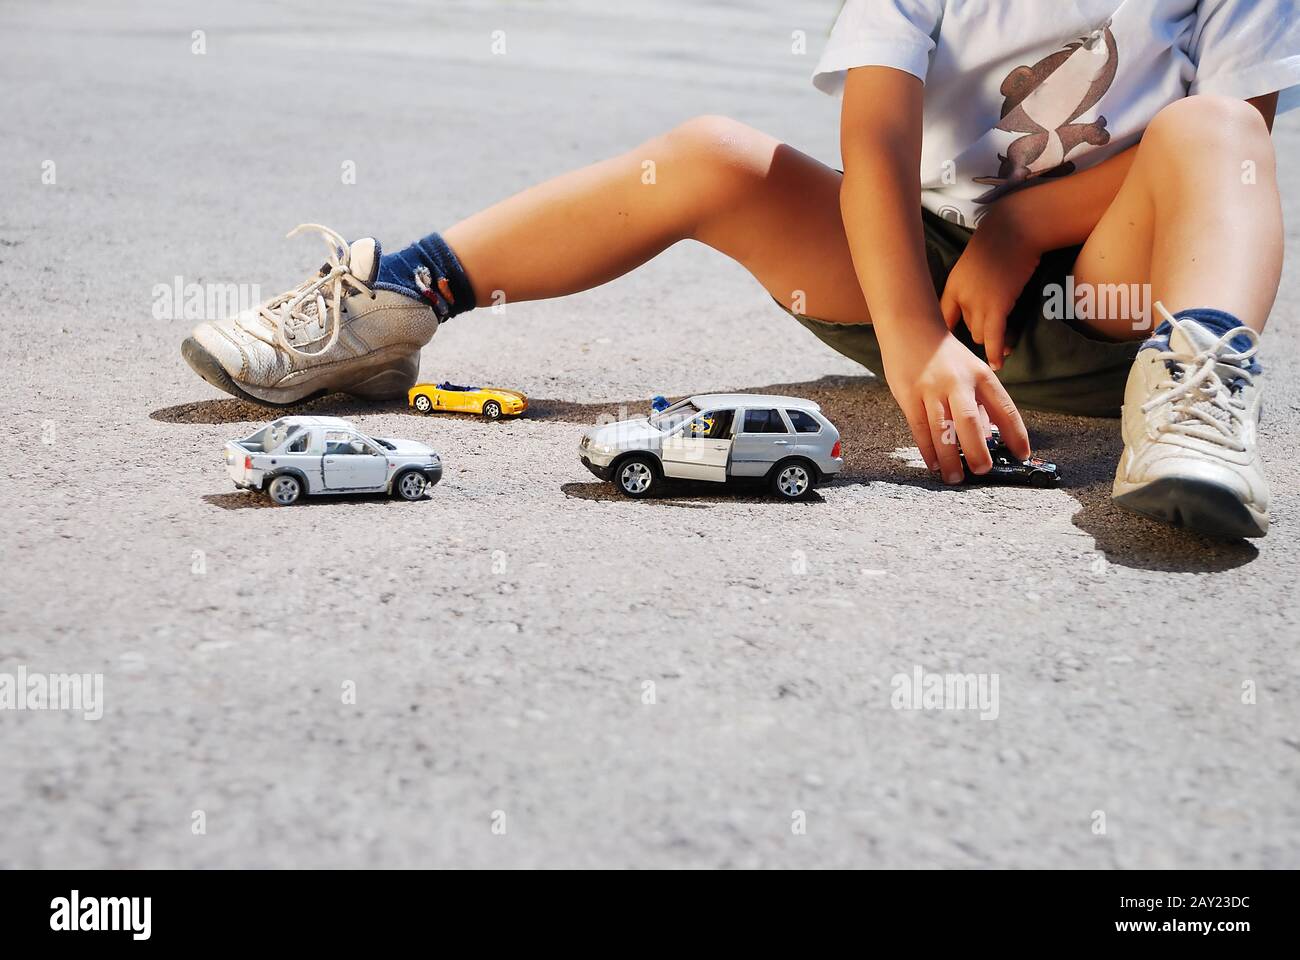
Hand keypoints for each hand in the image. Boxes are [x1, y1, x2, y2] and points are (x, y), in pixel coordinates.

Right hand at [881, 328, 1030, 483]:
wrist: (910, 326)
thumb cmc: (945, 354)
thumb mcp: (972, 371)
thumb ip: (981, 402)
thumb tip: (989, 436)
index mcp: (982, 375)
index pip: (1005, 409)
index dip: (1016, 434)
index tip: (1022, 455)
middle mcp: (958, 382)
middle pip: (970, 422)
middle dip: (978, 450)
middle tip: (983, 471)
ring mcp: (932, 389)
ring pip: (941, 430)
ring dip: (950, 458)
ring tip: (955, 478)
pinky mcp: (909, 395)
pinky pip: (919, 428)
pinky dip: (928, 450)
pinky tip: (935, 464)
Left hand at [939, 207, 1041, 371]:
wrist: (1014, 229)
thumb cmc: (997, 244)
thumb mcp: (971, 265)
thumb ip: (967, 287)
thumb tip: (970, 306)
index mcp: (951, 287)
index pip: (941, 320)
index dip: (943, 336)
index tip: (943, 350)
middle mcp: (960, 298)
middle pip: (966, 329)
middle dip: (978, 333)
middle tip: (988, 340)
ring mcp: (978, 303)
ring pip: (979, 336)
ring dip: (990, 341)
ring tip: (1000, 352)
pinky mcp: (997, 306)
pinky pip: (994, 336)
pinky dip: (996, 352)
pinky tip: (997, 363)